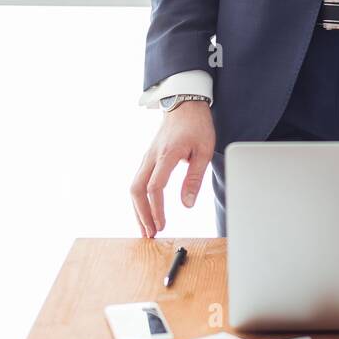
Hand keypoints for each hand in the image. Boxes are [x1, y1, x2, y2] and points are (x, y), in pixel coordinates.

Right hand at [130, 101, 215, 236]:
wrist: (184, 103)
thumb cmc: (197, 125)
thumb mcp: (204, 150)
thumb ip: (195, 178)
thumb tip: (187, 204)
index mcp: (167, 155)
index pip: (155, 187)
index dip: (156, 209)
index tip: (161, 225)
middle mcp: (151, 157)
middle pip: (137, 190)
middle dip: (141, 215)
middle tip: (149, 234)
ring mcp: (146, 157)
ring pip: (134, 187)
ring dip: (138, 210)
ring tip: (145, 229)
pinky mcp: (147, 158)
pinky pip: (137, 181)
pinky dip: (139, 200)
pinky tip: (144, 212)